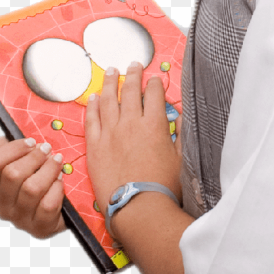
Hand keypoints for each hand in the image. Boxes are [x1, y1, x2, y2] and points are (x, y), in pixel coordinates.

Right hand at [0, 135, 66, 239]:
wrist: (62, 198)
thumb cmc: (35, 172)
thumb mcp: (16, 154)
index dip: (13, 148)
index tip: (31, 141)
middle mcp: (2, 205)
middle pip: (12, 174)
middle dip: (34, 157)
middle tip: (47, 149)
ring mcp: (20, 219)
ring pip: (31, 189)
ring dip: (48, 169)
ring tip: (57, 161)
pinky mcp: (39, 228)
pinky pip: (47, 205)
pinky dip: (57, 188)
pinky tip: (60, 180)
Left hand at [85, 63, 182, 237]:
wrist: (137, 208)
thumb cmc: (162, 188)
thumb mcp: (181, 159)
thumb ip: (181, 135)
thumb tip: (181, 119)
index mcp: (154, 125)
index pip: (154, 94)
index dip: (155, 83)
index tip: (154, 79)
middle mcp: (131, 124)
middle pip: (130, 91)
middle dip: (133, 75)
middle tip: (133, 65)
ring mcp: (111, 134)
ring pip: (108, 100)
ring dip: (110, 83)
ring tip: (111, 71)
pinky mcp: (95, 147)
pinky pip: (92, 120)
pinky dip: (92, 106)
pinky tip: (92, 98)